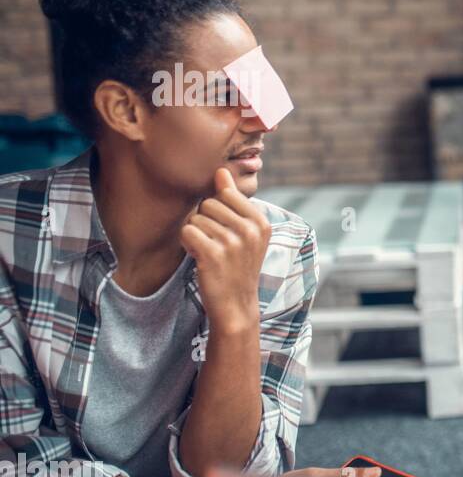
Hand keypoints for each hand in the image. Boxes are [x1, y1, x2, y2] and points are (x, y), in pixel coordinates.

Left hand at [180, 167, 270, 332]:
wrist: (236, 305)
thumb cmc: (237, 266)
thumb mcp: (244, 233)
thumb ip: (233, 201)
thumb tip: (221, 171)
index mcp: (261, 222)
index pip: (226, 194)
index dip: (217, 212)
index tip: (225, 232)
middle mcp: (250, 230)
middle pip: (208, 204)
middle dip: (205, 223)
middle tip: (216, 245)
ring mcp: (233, 242)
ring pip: (196, 219)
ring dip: (196, 236)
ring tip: (210, 253)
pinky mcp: (214, 254)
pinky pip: (187, 231)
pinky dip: (188, 245)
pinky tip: (200, 258)